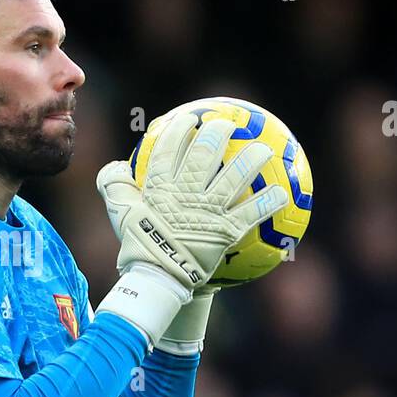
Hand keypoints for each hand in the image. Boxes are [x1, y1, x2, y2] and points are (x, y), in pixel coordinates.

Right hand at [97, 112, 288, 291]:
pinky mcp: (226, 230)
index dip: (181, 129)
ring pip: (235, 177)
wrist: (158, 278)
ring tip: (264, 150)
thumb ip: (113, 186)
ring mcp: (208, 211)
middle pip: (205, 154)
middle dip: (218, 133)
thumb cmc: (138, 245)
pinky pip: (253, 211)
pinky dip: (269, 202)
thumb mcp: (118, 213)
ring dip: (252, 160)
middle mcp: (185, 192)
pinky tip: (283, 194)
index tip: (191, 118)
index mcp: (159, 186)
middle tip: (228, 124)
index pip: (169, 148)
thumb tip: (115, 166)